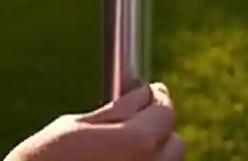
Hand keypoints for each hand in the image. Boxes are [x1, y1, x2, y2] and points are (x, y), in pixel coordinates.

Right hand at [5, 83, 182, 160]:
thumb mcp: (73, 128)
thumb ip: (115, 112)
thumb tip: (142, 94)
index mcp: (136, 144)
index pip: (165, 112)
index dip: (157, 98)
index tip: (150, 92)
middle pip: (174, 143)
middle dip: (158, 128)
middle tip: (136, 119)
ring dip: (152, 154)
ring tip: (118, 151)